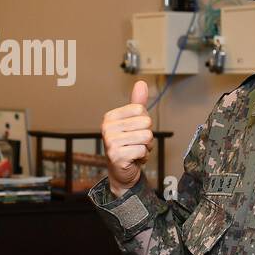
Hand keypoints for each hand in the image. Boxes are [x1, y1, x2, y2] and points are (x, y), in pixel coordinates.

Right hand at [101, 80, 153, 197]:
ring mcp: (111, 142)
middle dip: (147, 136)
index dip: (145, 122)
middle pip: (145, 123)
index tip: (135, 131)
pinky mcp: (117, 155)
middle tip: (136, 143)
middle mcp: (107, 128)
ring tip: (135, 150)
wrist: (121, 171)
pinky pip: (143, 150)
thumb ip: (137, 103)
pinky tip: (134, 159)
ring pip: (146, 137)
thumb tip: (141, 83)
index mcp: (110, 117)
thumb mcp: (132, 122)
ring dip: (146, 147)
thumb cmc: (127, 145)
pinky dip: (143, 157)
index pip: (141, 110)